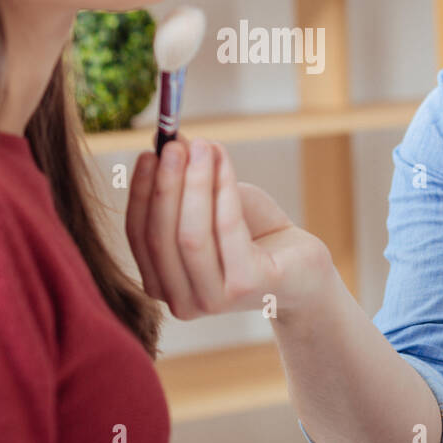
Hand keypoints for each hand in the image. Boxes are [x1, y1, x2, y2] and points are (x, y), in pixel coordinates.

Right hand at [125, 135, 334, 319]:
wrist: (303, 269)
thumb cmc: (253, 237)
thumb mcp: (214, 204)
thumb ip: (186, 180)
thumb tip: (167, 140)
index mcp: (162, 284)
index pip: (138, 236)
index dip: (140, 193)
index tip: (149, 153)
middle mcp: (181, 302)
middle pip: (161, 237)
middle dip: (166, 185)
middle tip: (175, 145)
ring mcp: (213, 299)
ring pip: (191, 235)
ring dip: (195, 183)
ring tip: (203, 145)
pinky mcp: (247, 286)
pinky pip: (228, 230)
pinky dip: (223, 189)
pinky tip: (224, 161)